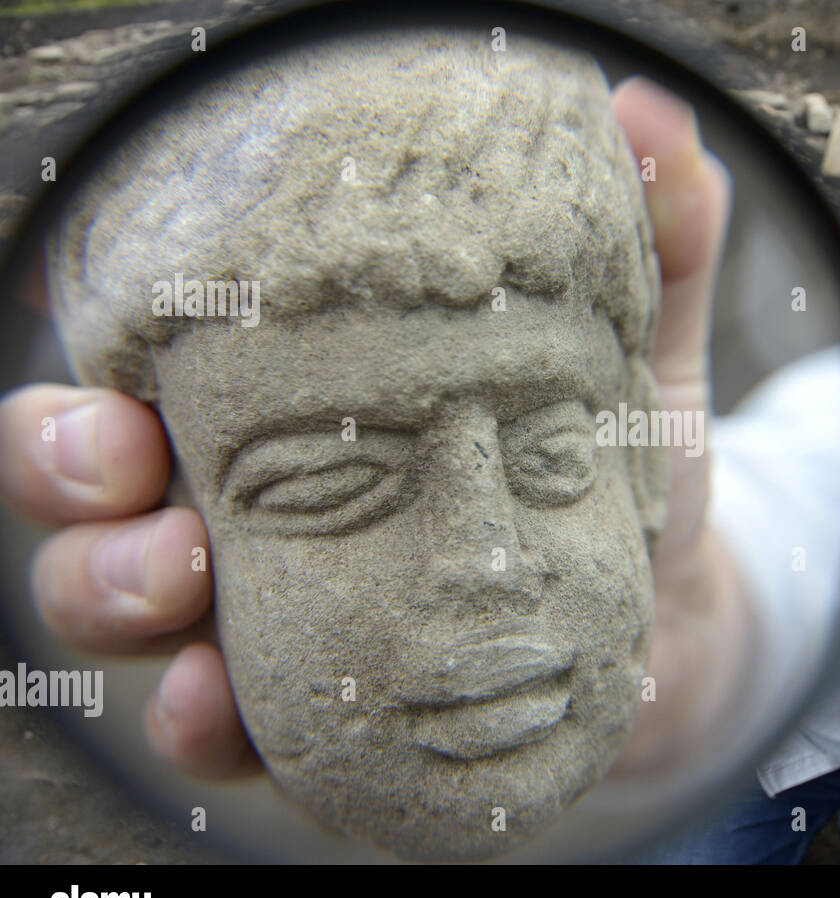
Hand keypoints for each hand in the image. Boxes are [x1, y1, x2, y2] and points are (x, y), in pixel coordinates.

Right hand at [0, 76, 742, 780]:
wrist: (658, 624)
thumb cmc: (612, 482)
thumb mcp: (632, 372)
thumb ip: (648, 259)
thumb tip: (657, 117)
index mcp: (293, 411)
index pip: (148, 381)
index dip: (95, 381)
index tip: (123, 394)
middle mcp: (251, 510)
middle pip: (90, 493)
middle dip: (71, 479)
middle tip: (130, 472)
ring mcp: (266, 618)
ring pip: (116, 606)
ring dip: (113, 593)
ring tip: (180, 582)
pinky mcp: (303, 714)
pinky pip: (209, 728)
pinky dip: (198, 719)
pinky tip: (218, 704)